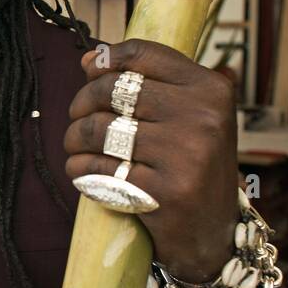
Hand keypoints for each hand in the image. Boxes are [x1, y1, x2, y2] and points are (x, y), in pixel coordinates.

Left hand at [64, 39, 238, 283]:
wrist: (212, 233)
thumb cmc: (190, 164)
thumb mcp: (187, 115)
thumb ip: (147, 83)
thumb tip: (89, 59)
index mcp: (210, 89)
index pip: (143, 54)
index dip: (106, 60)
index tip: (90, 72)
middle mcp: (203, 117)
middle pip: (112, 89)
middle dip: (81, 103)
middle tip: (77, 118)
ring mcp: (186, 155)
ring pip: (98, 128)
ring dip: (74, 139)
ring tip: (76, 147)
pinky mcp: (164, 191)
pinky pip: (98, 168)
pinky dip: (80, 169)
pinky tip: (83, 172)